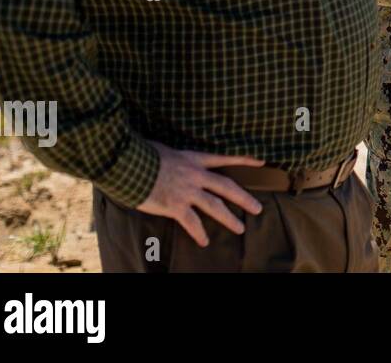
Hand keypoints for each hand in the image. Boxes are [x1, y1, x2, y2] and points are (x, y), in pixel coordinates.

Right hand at [136, 142, 264, 246]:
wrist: (129, 165)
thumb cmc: (142, 154)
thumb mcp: (165, 149)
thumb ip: (174, 156)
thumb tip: (171, 157)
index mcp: (194, 159)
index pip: (225, 158)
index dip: (244, 160)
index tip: (261, 162)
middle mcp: (195, 175)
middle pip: (227, 187)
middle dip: (244, 198)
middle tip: (258, 208)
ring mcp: (187, 191)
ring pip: (215, 206)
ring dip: (229, 218)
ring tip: (240, 227)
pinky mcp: (175, 206)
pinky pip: (191, 222)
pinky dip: (199, 232)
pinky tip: (204, 241)